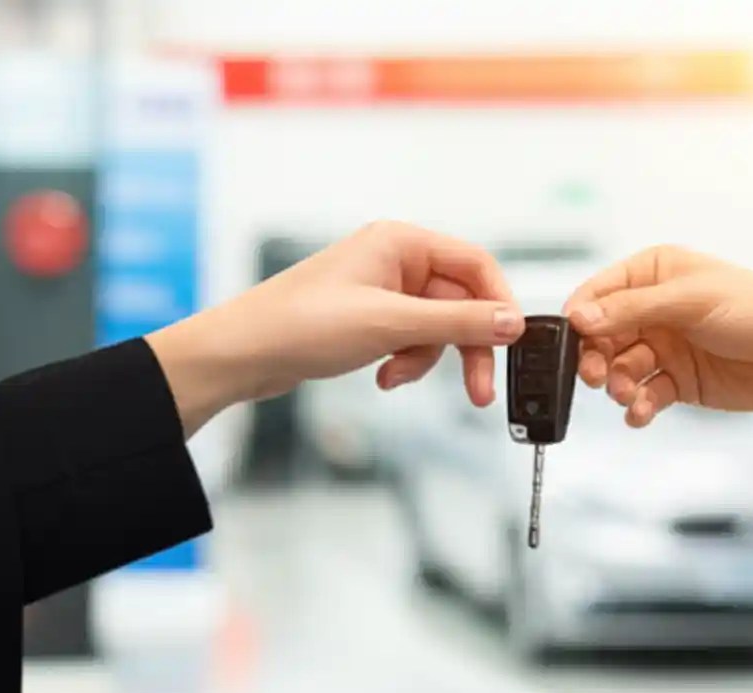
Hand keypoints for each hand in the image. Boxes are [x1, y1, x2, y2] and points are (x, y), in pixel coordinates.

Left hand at [147, 221, 523, 434]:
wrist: (241, 355)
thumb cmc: (298, 324)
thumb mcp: (389, 325)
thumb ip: (457, 323)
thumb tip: (511, 323)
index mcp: (401, 242)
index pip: (476, 265)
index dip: (499, 304)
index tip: (511, 342)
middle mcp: (396, 260)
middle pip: (461, 302)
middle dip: (467, 346)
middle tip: (480, 391)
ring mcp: (384, 291)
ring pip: (438, 327)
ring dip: (428, 359)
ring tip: (398, 377)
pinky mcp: (372, 319)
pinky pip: (412, 340)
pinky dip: (406, 362)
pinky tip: (384, 376)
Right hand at [564, 245, 752, 426]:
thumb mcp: (690, 301)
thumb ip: (632, 309)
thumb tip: (580, 317)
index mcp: (654, 273)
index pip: (599, 292)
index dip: (581, 317)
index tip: (572, 340)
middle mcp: (653, 309)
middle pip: (601, 335)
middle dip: (595, 358)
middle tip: (597, 376)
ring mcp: (664, 346)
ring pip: (619, 368)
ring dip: (617, 385)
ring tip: (629, 395)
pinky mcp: (676, 380)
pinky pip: (643, 394)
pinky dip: (638, 406)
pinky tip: (642, 413)